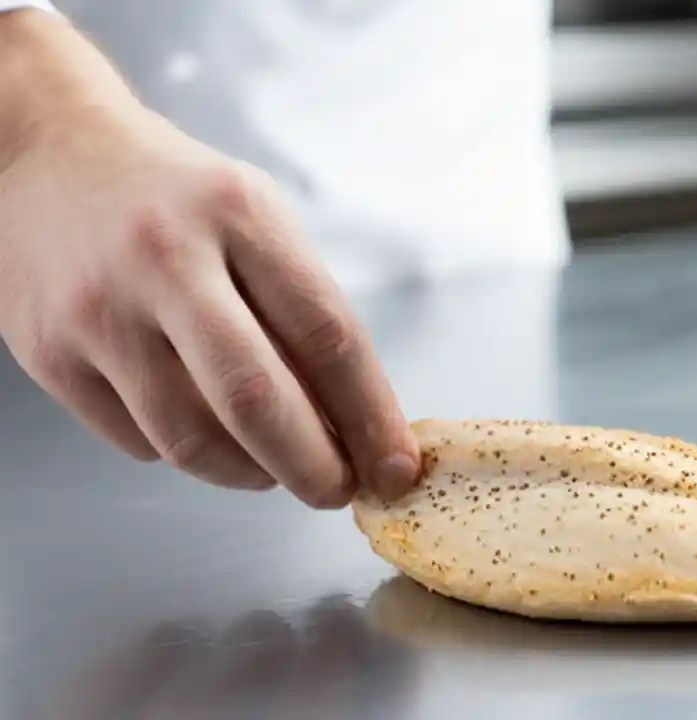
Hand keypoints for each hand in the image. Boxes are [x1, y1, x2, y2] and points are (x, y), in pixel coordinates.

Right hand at [0, 12, 418, 506]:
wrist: (46, 153)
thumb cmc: (176, 195)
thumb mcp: (257, 218)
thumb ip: (304, 310)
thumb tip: (353, 423)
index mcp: (239, 215)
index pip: (327, 336)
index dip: (371, 416)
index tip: (394, 467)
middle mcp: (165, 259)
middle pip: (257, 400)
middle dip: (313, 467)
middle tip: (337, 491)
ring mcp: (99, 310)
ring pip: (191, 438)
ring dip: (251, 473)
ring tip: (275, 467)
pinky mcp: (49, 352)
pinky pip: (137, 441)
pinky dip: (186, 453)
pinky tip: (205, 431)